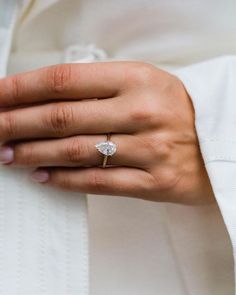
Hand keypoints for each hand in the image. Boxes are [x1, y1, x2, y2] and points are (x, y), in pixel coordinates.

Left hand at [0, 61, 213, 203]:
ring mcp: (148, 149)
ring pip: (75, 152)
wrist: (217, 141)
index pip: (64, 81)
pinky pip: (99, 181)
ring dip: (33, 154)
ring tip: (7, 156)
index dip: (22, 89)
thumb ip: (99, 87)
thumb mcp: (143, 83)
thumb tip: (48, 98)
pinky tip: (42, 177)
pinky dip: (65, 180)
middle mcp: (140, 112)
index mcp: (136, 79)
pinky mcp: (153, 182)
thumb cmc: (174, 109)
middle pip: (62, 118)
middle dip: (16, 124)